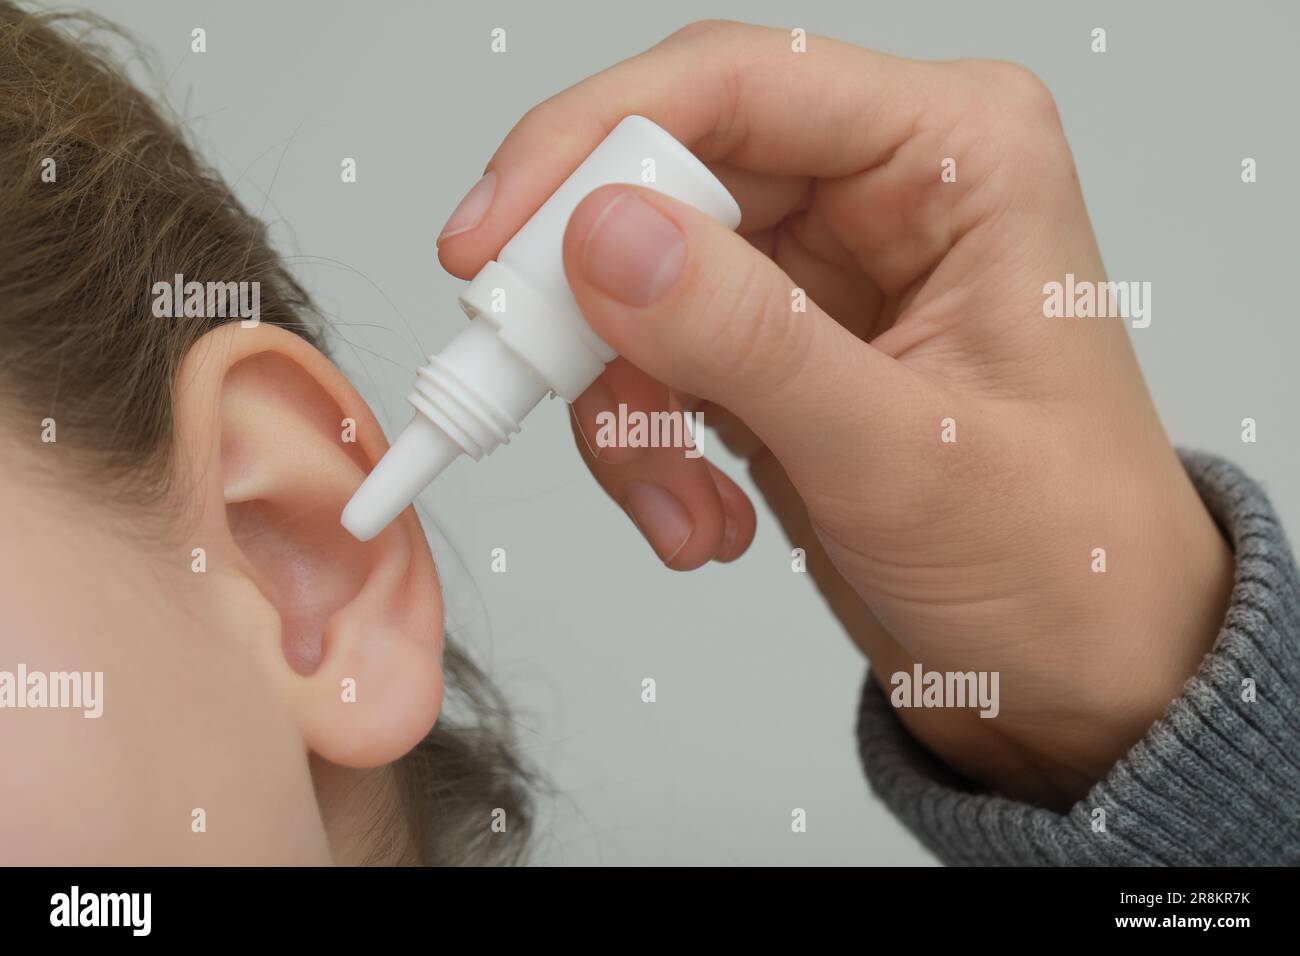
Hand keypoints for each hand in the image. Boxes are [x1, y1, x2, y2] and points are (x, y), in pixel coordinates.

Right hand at [436, 21, 1233, 807]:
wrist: (1074, 668)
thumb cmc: (1062, 560)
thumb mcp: (903, 454)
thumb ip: (750, 340)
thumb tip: (606, 238)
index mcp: (955, 156)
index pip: (738, 84)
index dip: (594, 142)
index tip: (495, 237)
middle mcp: (882, 188)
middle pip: (665, 179)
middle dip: (590, 298)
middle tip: (537, 382)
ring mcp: (820, 270)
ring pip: (637, 279)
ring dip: (622, 401)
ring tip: (674, 507)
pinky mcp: (775, 344)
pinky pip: (653, 355)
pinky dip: (645, 440)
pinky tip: (699, 516)